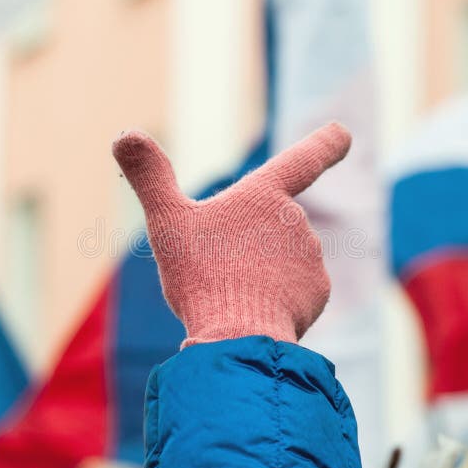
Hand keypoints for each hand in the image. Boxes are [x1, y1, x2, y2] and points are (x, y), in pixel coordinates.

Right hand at [112, 122, 351, 346]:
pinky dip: (275, 299)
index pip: (303, 160)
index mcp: (265, 196)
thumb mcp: (167, 222)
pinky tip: (255, 311)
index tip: (344, 131)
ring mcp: (311, 258)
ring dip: (259, 273)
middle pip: (269, 227)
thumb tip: (123, 134)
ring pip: (279, 261)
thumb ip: (149, 177)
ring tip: (233, 294)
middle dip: (247, 245)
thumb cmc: (202, 275)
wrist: (237, 336)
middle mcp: (297, 221)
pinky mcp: (317, 293)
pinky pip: (294, 290)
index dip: (325, 144)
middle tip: (218, 269)